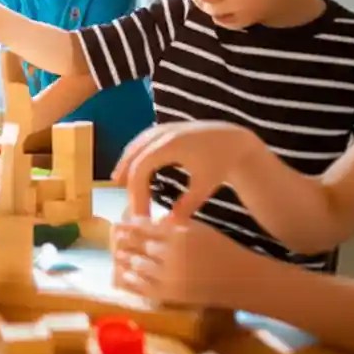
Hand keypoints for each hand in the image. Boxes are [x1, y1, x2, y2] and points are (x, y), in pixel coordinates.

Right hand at [112, 121, 259, 220]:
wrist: (234, 141)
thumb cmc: (221, 165)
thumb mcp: (205, 186)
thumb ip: (186, 206)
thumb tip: (166, 225)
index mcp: (171, 145)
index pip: (141, 169)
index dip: (136, 193)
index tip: (140, 214)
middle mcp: (162, 133)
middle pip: (134, 157)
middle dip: (129, 182)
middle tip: (130, 205)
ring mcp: (162, 128)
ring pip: (135, 145)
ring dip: (126, 164)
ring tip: (118, 183)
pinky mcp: (165, 128)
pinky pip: (141, 141)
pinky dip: (133, 154)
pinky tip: (131, 167)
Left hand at [112, 216, 251, 306]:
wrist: (239, 279)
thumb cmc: (221, 249)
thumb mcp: (199, 228)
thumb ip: (173, 224)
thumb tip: (149, 222)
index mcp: (178, 234)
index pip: (145, 228)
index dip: (129, 226)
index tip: (119, 223)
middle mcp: (171, 254)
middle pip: (138, 245)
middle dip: (125, 242)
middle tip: (115, 238)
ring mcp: (169, 276)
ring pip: (137, 265)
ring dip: (126, 260)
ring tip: (118, 256)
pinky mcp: (170, 294)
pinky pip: (143, 287)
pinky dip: (132, 280)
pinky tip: (125, 275)